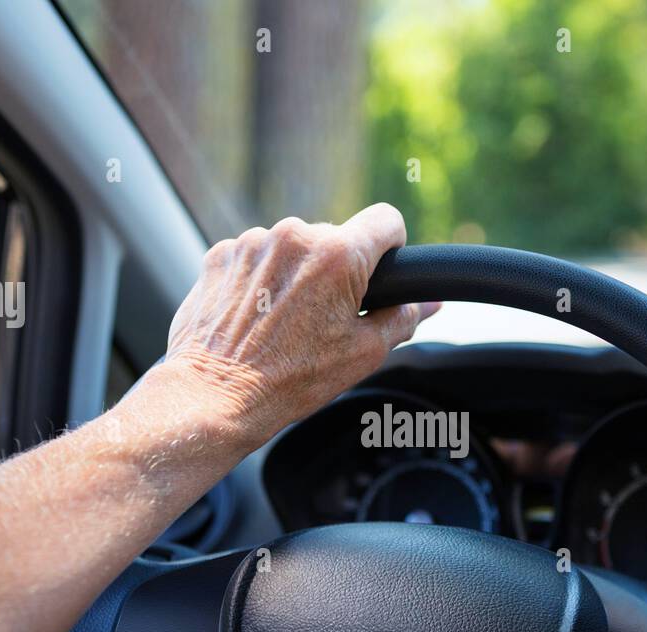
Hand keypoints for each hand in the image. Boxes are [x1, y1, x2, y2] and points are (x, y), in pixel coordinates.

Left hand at [153, 203, 438, 450]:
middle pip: (334, 238)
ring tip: (283, 323)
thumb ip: (403, 318)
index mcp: (337, 255)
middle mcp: (294, 235)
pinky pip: (254, 257)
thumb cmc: (291, 380)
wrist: (216, 395)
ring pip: (291, 248)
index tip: (380, 271)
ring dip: (295, 274)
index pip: (386, 220)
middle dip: (336, 270)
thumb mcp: (362, 354)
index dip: (390, 246)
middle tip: (325, 317)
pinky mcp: (220, 255)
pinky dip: (259, 281)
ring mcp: (252, 242)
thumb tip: (430, 304)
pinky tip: (255, 318)